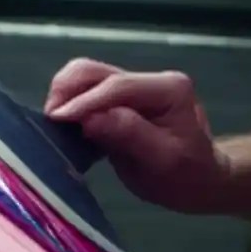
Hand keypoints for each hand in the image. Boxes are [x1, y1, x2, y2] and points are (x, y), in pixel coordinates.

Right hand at [44, 58, 234, 213]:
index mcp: (169, 89)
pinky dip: (69, 102)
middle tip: (52, 122)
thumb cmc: (185, 176)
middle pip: (95, 71)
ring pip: (84, 75)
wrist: (199, 180)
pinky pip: (84, 89)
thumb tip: (90, 118)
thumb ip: (129, 135)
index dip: (84, 102)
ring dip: (64, 95)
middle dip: (67, 92)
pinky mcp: (117, 96)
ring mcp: (133, 84)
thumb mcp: (163, 161)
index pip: (117, 86)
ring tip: (57, 124)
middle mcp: (150, 79)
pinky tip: (67, 124)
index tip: (56, 119)